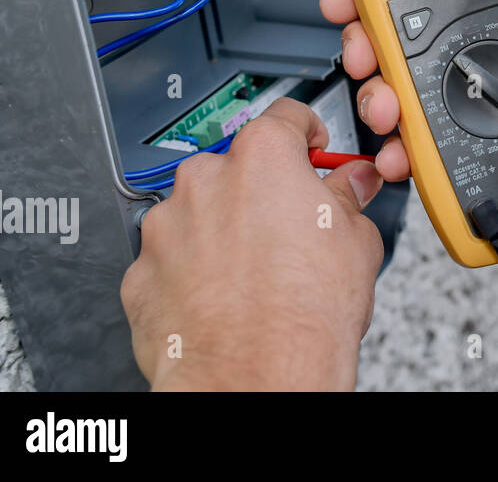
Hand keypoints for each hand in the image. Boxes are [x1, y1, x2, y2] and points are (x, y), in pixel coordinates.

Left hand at [120, 99, 384, 390]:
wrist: (256, 378)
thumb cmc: (304, 315)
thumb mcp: (357, 242)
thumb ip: (348, 199)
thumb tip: (350, 186)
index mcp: (263, 159)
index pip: (285, 117)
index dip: (306, 132)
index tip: (310, 147)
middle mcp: (205, 181)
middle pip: (235, 168)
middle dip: (259, 192)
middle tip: (288, 228)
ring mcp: (165, 228)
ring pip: (197, 214)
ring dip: (220, 232)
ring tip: (255, 274)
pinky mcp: (140, 274)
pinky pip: (169, 260)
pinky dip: (191, 273)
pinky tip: (224, 299)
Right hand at [319, 0, 497, 188]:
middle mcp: (472, 41)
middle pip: (388, 39)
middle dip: (362, 46)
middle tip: (365, 54)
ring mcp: (472, 92)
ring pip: (397, 93)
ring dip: (376, 100)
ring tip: (389, 105)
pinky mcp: (478, 138)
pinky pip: (426, 144)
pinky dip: (404, 149)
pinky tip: (404, 148)